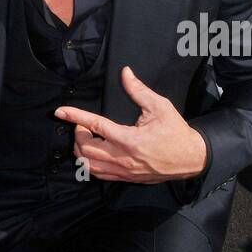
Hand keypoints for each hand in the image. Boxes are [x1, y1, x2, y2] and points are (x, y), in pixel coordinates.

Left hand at [56, 66, 207, 182]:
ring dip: (80, 150)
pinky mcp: (124, 178)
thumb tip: (125, 73)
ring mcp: (122, 170)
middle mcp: (122, 157)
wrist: (191, 158)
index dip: (75, 117)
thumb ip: (139, 91)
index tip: (60, 111)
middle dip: (77, 134)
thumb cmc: (176, 132)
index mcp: (129, 139)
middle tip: (82, 124)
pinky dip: (88, 163)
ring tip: (85, 138)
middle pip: (85, 147)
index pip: (95, 125)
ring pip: (88, 164)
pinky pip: (97, 174)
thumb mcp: (160, 107)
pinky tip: (91, 153)